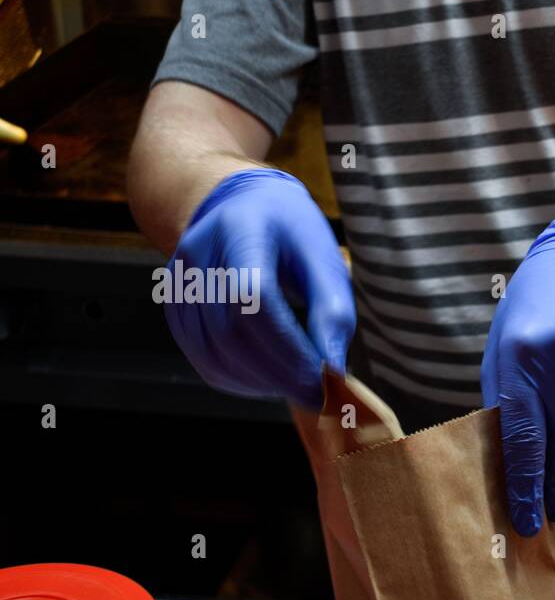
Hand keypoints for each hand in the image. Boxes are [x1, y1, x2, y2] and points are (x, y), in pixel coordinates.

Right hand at [162, 168, 354, 406]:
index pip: (254, 299)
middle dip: (277, 372)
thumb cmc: (291, 232)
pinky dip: (238, 380)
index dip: (288, 348)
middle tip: (315, 393)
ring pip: (212, 352)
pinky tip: (268, 380)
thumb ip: (333, 310)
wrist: (240, 206)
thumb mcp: (324, 257)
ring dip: (259, 383)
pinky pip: (202, 358)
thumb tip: (332, 370)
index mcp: (240, 228)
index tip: (323, 377)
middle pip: (230, 331)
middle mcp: (198, 252)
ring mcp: (179, 282)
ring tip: (296, 385)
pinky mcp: (176, 308)